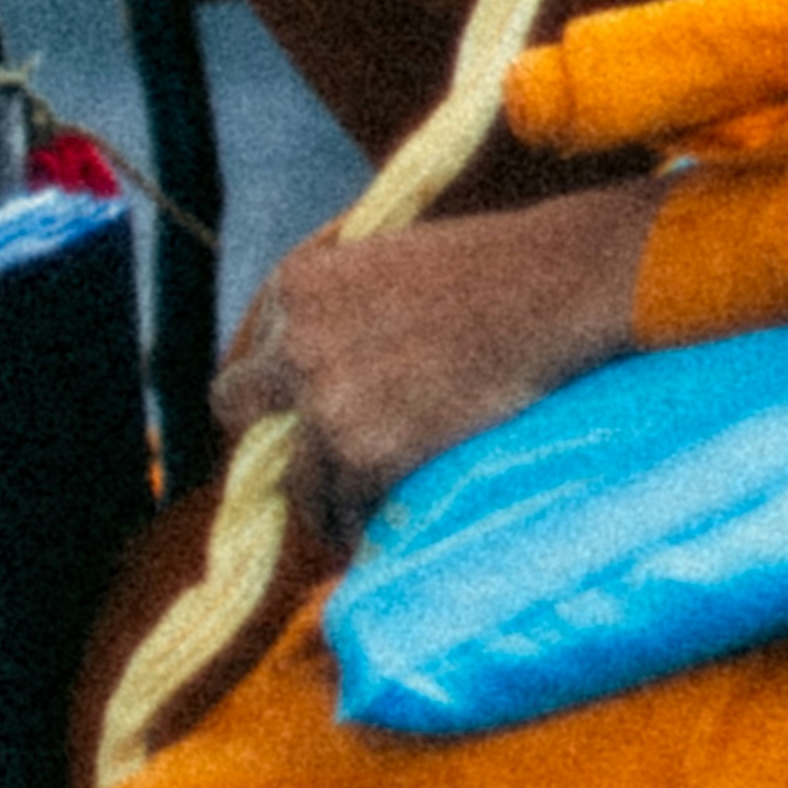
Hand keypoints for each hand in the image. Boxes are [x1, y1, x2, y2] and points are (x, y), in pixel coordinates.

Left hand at [215, 187, 657, 563]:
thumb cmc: (493, 268)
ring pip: (296, 479)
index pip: (253, 350)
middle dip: (272, 436)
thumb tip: (327, 360)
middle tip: (311, 464)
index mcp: (295, 284)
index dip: (280, 388)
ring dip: (324, 500)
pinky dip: (365, 525)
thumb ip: (342, 306)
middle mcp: (294, 344)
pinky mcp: (365, 454)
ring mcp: (325, 405)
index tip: (306, 412)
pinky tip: (387, 528)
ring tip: (352, 520)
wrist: (551, 290)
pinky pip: (346, 512)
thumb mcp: (390, 260)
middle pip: (236, 410)